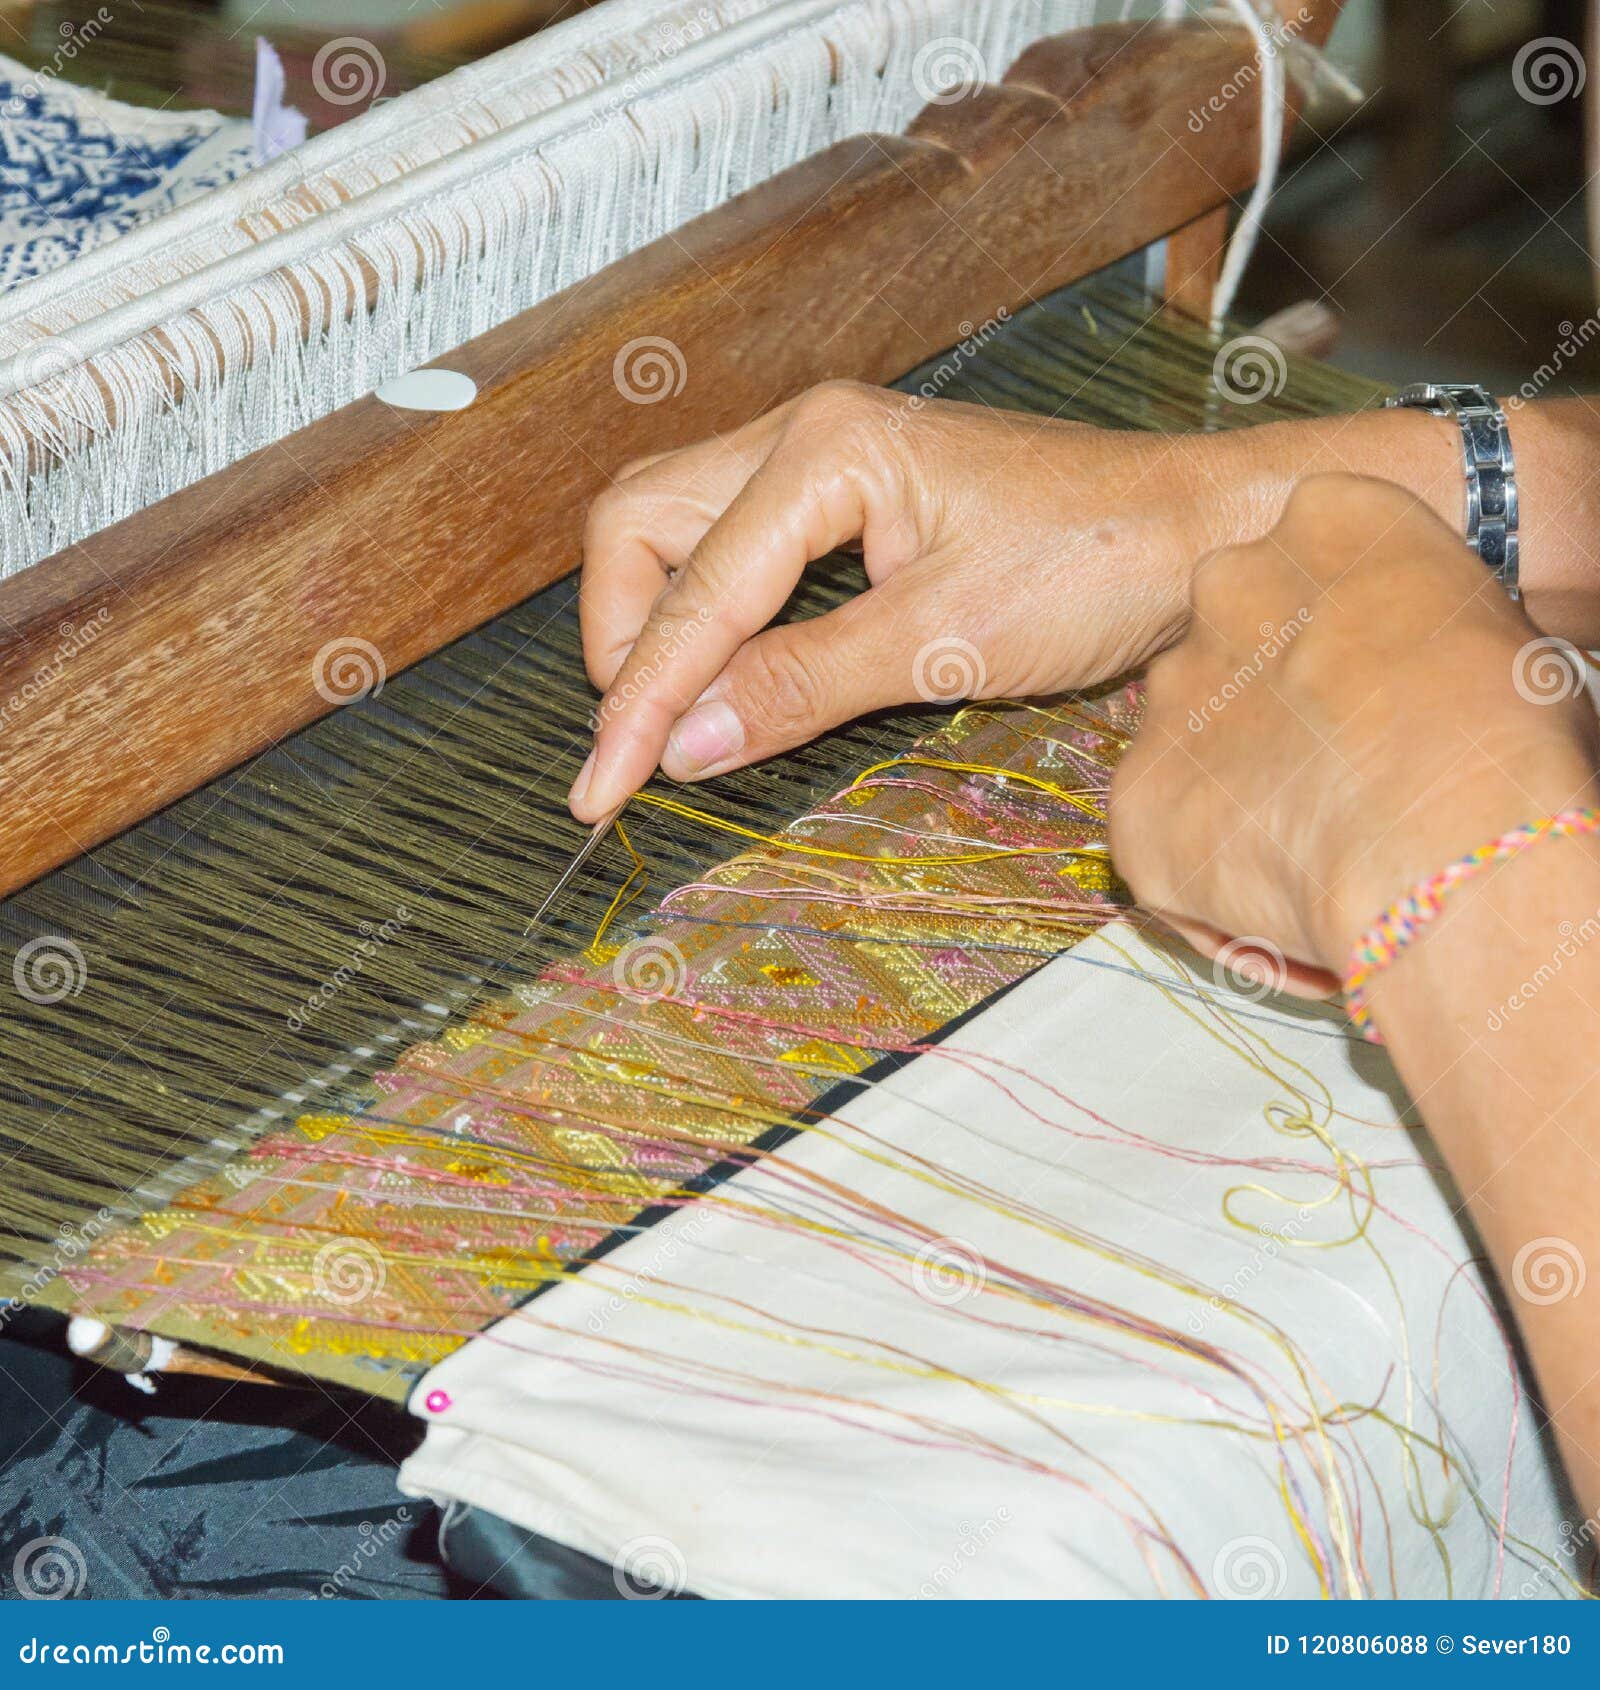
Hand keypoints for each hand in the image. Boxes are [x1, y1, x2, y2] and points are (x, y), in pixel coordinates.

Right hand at [570, 380, 1238, 819]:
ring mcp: (825, 460)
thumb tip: (682, 743)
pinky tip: (727, 677)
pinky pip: (736, 547)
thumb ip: (801, 686)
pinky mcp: (850, 498)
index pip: (693, 590)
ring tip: (668, 719)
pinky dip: (712, 617)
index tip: (602, 788)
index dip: (639, 699)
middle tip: (636, 745)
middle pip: (641, 524)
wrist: (1199, 530)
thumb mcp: (943, 641)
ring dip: (656, 624)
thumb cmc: (1100, 561)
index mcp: (826, 451)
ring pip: (676, 529)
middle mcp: (807, 435)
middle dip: (621, 637)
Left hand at [1109, 472, 1599, 991]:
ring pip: (1192, 733)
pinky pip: (1163, 832)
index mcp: (1328, 519)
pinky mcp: (1137, 793)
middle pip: (1235, 634)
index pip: (1314, 551)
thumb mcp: (1498, 631)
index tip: (1381, 675)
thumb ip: (1418, 628)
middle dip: (1272, 692)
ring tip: (1313, 838)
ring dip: (1235, 778)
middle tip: (1338, 759)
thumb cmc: (1505, 731)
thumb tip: (1418, 676)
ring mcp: (1170, 691)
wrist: (1443, 832)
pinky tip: (1272, 893)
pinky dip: (1206, 865)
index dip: (1345, 626)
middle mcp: (1227, 585)